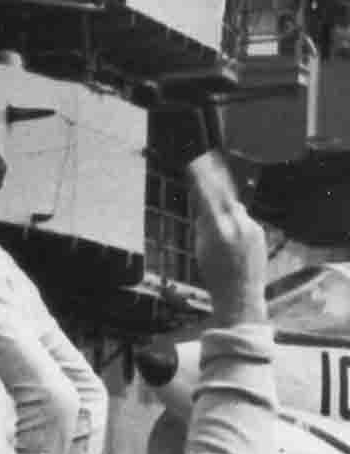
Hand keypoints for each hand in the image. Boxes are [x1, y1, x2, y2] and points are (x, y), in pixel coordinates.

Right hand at [188, 149, 267, 329]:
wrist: (241, 294)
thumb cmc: (214, 275)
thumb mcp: (200, 248)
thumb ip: (203, 224)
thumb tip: (203, 206)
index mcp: (218, 230)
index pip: (208, 197)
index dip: (201, 178)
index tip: (195, 162)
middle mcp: (238, 225)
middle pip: (225, 194)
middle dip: (215, 179)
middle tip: (206, 159)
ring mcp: (252, 228)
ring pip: (235, 207)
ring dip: (224, 203)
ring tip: (214, 206)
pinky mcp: (260, 233)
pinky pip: (244, 219)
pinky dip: (234, 219)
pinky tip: (228, 231)